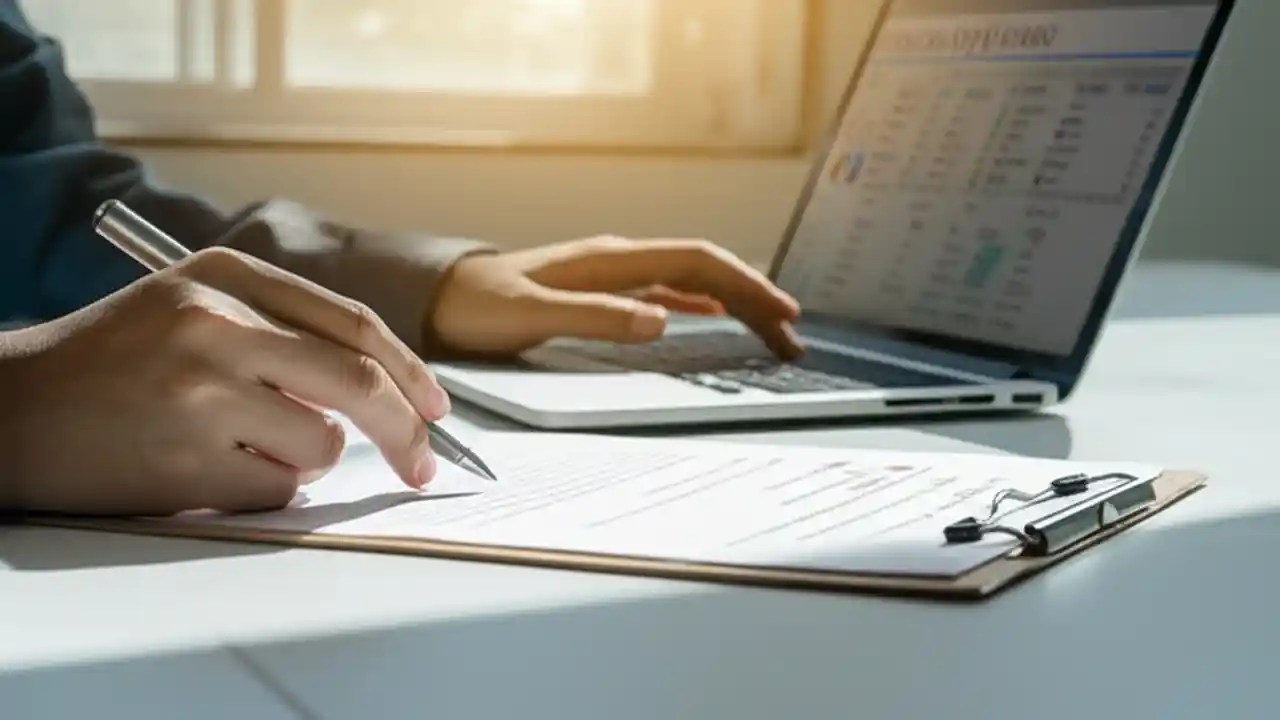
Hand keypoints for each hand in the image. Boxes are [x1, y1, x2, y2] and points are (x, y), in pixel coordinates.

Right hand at [0, 248, 449, 515]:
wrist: (11, 409)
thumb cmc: (116, 361)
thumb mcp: (194, 306)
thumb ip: (285, 330)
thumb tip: (392, 392)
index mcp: (226, 274)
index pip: (355, 324)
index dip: (412, 371)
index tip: (437, 408)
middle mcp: (216, 323)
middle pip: (361, 382)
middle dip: (408, 431)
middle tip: (423, 463)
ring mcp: (200, 392)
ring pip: (321, 445)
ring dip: (304, 460)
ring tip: (237, 446)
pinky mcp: (184, 460)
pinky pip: (277, 490)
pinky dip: (262, 490)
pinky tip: (205, 470)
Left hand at [431, 237, 802, 357]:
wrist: (438, 296)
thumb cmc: (477, 305)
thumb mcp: (532, 315)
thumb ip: (595, 317)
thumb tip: (661, 320)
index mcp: (611, 261)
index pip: (697, 262)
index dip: (745, 284)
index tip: (781, 313)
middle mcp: (618, 260)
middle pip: (705, 269)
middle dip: (753, 296)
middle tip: (792, 334)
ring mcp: (612, 274)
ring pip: (691, 280)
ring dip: (734, 302)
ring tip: (770, 329)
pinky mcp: (602, 290)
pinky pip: (669, 290)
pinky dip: (702, 304)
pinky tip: (712, 317)